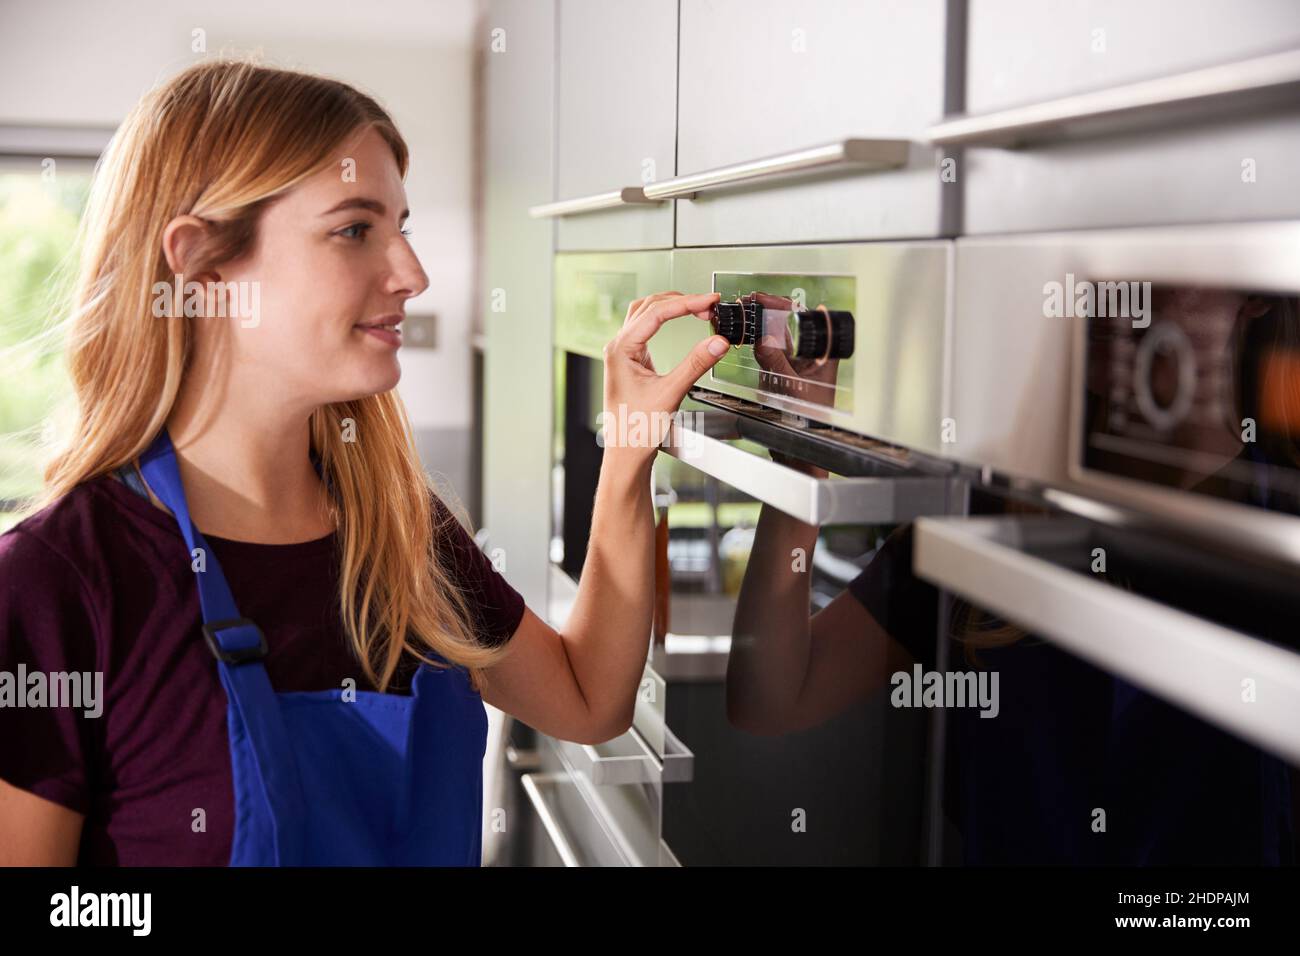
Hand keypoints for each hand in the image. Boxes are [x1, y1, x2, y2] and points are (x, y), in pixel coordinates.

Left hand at [600, 290, 726, 466]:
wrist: (626, 452)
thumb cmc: (636, 429)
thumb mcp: (671, 393)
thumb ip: (695, 364)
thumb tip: (717, 342)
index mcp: (621, 350)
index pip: (657, 313)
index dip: (687, 304)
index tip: (710, 301)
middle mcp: (618, 347)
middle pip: (649, 306)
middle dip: (681, 301)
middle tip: (709, 304)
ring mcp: (622, 353)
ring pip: (645, 313)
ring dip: (671, 306)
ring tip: (697, 306)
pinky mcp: (630, 360)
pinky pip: (645, 327)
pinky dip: (664, 318)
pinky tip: (678, 319)